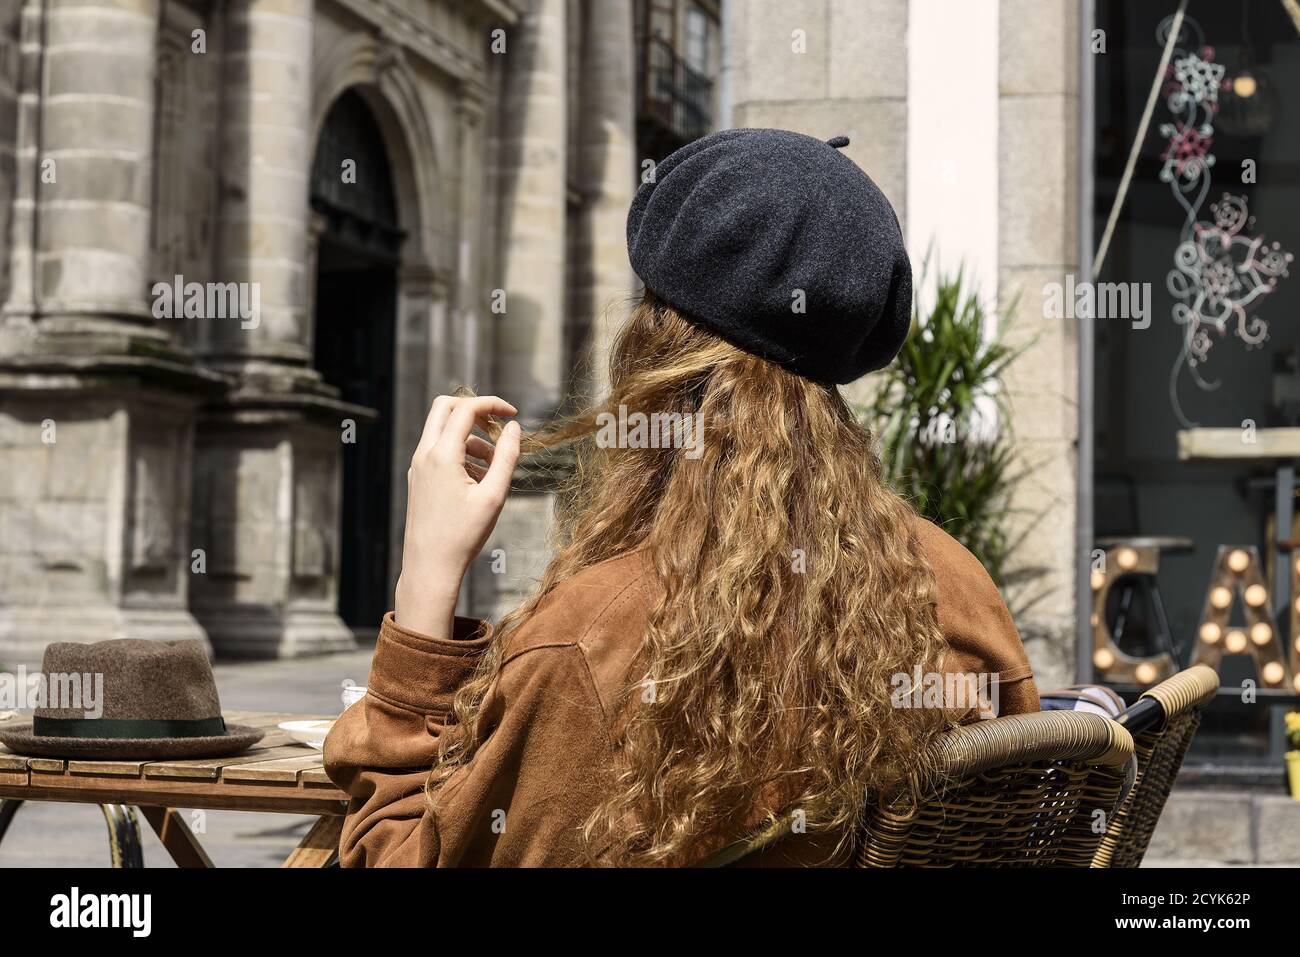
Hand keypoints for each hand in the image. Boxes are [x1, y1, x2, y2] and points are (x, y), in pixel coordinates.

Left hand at [394, 395, 521, 636]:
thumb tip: (514, 428)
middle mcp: (424, 454)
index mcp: (442, 455)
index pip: (466, 409)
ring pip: (442, 430)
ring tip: (494, 465)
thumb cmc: (462, 535)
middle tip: (498, 427)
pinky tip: (478, 479)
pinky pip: (438, 450)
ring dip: (470, 436)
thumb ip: (507, 457)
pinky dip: (460, 452)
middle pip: (445, 408)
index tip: (514, 414)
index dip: (493, 405)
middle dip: (475, 410)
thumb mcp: (494, 495)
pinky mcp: (418, 478)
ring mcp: (418, 466)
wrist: (430, 566)